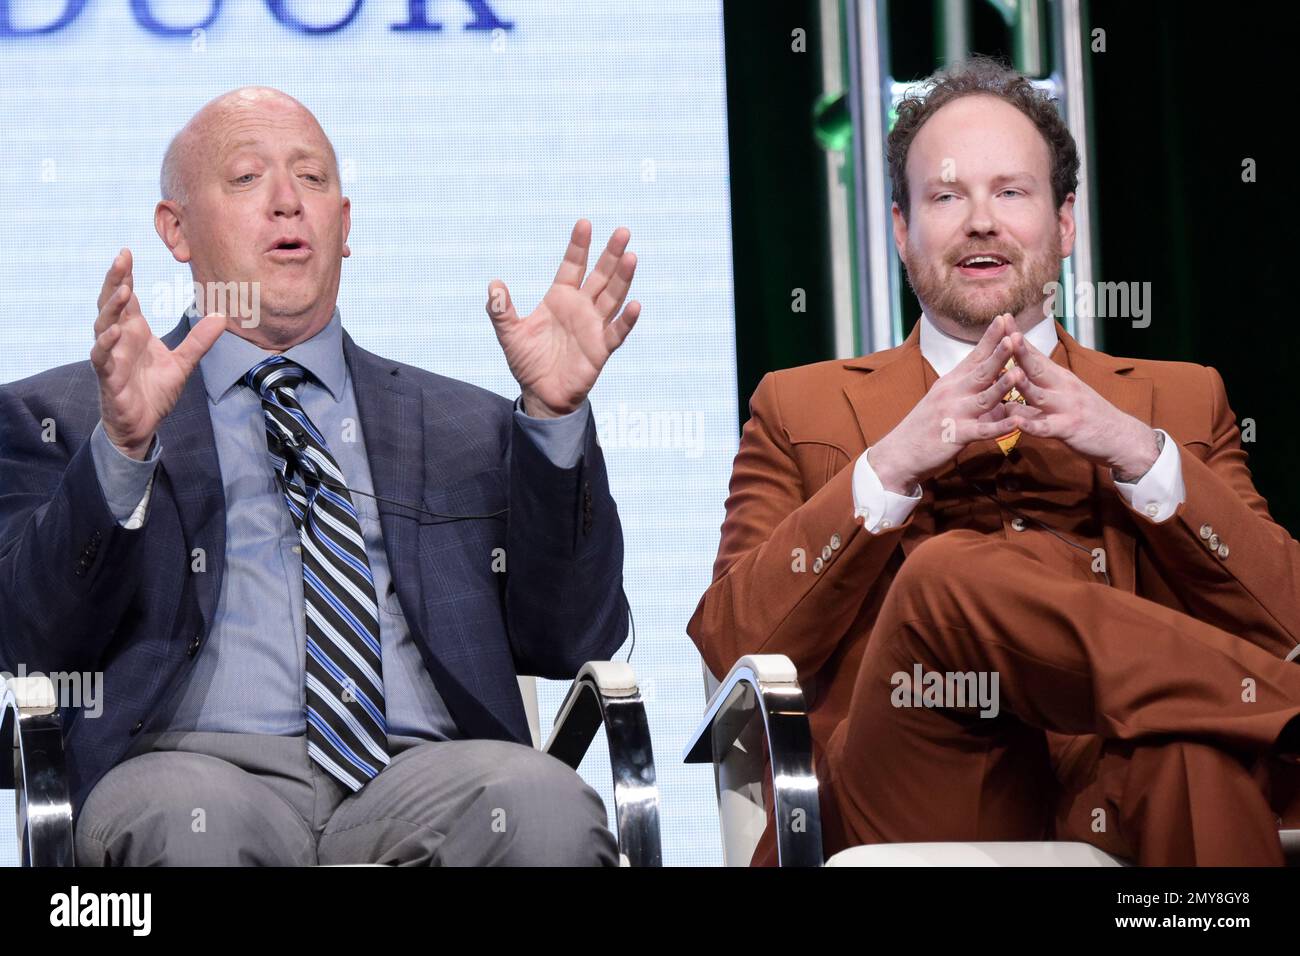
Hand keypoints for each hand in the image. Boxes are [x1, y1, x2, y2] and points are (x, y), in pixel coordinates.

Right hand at [91, 248, 225, 458]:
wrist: (143, 424)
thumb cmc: (154, 391)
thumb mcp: (184, 362)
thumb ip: (200, 340)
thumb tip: (221, 317)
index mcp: (134, 331)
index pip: (126, 297)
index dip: (125, 276)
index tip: (127, 252)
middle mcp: (118, 339)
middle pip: (110, 303)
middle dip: (114, 280)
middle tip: (121, 259)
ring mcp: (110, 356)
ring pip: (103, 326)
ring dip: (111, 308)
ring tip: (122, 290)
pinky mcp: (108, 377)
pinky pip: (102, 357)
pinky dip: (106, 344)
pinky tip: (114, 332)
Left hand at [485, 219, 640, 417]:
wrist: (541, 394)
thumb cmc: (527, 362)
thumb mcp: (509, 334)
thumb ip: (500, 310)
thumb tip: (494, 285)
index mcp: (560, 298)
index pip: (572, 266)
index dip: (578, 246)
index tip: (584, 223)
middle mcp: (581, 307)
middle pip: (600, 275)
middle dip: (611, 254)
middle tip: (623, 231)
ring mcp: (594, 326)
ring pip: (613, 297)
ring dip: (623, 278)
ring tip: (631, 257)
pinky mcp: (601, 348)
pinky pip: (617, 332)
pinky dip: (627, 320)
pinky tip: (635, 305)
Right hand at [869, 314, 1025, 492]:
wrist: (899, 452)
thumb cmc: (923, 426)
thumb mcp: (942, 399)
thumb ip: (967, 389)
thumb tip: (992, 380)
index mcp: (950, 382)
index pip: (973, 355)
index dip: (990, 338)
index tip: (1004, 318)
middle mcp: (951, 393)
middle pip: (981, 371)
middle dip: (1000, 353)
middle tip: (1016, 335)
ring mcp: (954, 414)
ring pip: (984, 398)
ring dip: (1003, 385)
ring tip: (1020, 372)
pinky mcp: (956, 436)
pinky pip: (983, 431)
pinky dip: (1000, 427)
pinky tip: (1016, 423)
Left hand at [1001, 329, 1159, 478]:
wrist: (1122, 437)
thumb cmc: (1089, 414)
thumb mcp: (1064, 395)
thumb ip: (1037, 390)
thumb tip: (1009, 383)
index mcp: (1059, 377)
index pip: (1036, 354)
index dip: (1019, 338)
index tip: (1004, 319)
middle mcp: (1062, 388)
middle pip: (1037, 368)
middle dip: (1020, 351)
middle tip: (1006, 334)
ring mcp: (1065, 408)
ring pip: (1040, 395)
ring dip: (1024, 384)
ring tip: (1010, 372)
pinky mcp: (1067, 429)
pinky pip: (1046, 427)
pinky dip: (1031, 425)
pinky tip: (1017, 422)